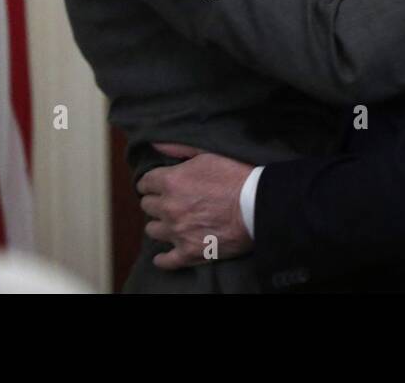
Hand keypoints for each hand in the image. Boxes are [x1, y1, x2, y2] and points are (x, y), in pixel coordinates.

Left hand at [136, 143, 253, 269]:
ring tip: (172, 222)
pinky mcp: (189, 252)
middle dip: (157, 202)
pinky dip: (163, 259)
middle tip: (169, 202)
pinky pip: (166, 261)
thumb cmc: (236, 176)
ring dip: (161, 225)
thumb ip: (178, 148)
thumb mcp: (208, 153)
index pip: (145, 183)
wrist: (258, 205)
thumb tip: (155, 144)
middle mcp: (169, 208)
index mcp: (171, 181)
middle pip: (147, 206)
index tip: (157, 185)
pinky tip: (163, 256)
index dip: (152, 183)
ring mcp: (178, 232)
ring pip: (152, 230)